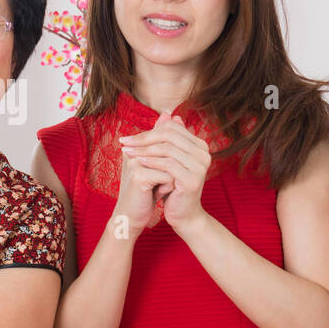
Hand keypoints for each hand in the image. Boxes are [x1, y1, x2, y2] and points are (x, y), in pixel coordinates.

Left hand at [119, 112, 211, 234]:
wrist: (183, 214)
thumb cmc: (173, 186)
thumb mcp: (168, 160)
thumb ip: (167, 139)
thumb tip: (166, 113)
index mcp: (199, 145)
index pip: (172, 128)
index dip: (148, 130)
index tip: (128, 137)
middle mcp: (204, 153)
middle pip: (169, 135)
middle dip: (143, 138)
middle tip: (124, 142)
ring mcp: (200, 166)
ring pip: (167, 149)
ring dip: (143, 149)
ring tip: (127, 152)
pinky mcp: (193, 180)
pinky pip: (168, 165)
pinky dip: (151, 161)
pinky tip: (138, 162)